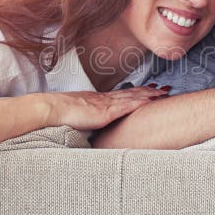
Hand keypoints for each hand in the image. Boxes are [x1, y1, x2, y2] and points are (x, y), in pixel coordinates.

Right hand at [45, 86, 166, 130]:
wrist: (51, 110)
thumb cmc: (59, 115)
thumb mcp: (76, 116)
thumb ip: (85, 119)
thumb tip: (87, 126)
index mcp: (97, 100)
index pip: (120, 95)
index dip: (135, 92)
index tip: (147, 89)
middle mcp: (104, 99)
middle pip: (131, 93)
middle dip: (148, 91)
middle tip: (162, 88)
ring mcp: (106, 104)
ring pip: (133, 97)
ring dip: (149, 95)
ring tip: (163, 92)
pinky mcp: (107, 112)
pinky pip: (128, 105)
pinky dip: (141, 102)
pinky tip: (152, 100)